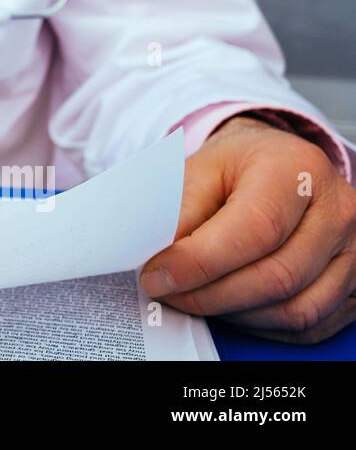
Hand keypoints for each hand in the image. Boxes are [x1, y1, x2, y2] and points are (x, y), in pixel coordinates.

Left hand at [141, 117, 355, 342]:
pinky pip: (310, 325)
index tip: (156, 277)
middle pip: (276, 277)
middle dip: (209, 295)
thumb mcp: (200, 168)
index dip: (201, 262)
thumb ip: (178, 210)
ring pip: (295, 309)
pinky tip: (228, 305)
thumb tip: (159, 261)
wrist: (279, 167)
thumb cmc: (238, 167)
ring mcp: (354, 251)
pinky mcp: (354, 284)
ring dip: (234, 313)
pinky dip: (261, 325)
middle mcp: (338, 211)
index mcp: (297, 170)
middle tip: (166, 292)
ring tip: (193, 296)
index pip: (256, 229)